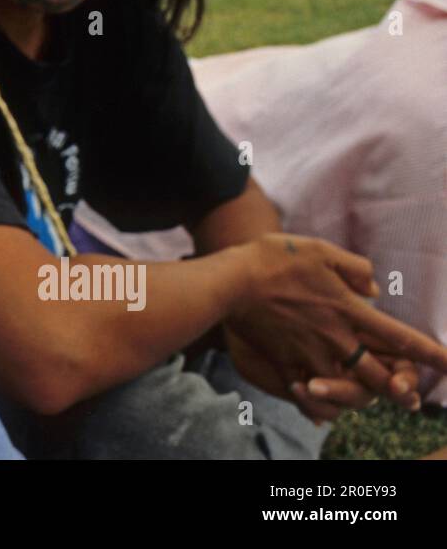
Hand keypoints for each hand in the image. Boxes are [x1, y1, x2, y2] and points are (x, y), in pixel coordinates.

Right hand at [224, 235, 446, 416]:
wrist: (230, 283)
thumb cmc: (273, 259)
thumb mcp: (319, 250)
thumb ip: (353, 267)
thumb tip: (375, 289)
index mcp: (348, 310)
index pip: (400, 337)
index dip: (431, 354)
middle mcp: (334, 338)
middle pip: (377, 374)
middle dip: (400, 389)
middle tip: (412, 397)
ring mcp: (309, 353)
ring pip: (346, 387)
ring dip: (363, 397)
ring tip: (370, 402)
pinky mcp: (285, 361)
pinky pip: (307, 392)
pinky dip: (318, 403)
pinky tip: (322, 407)